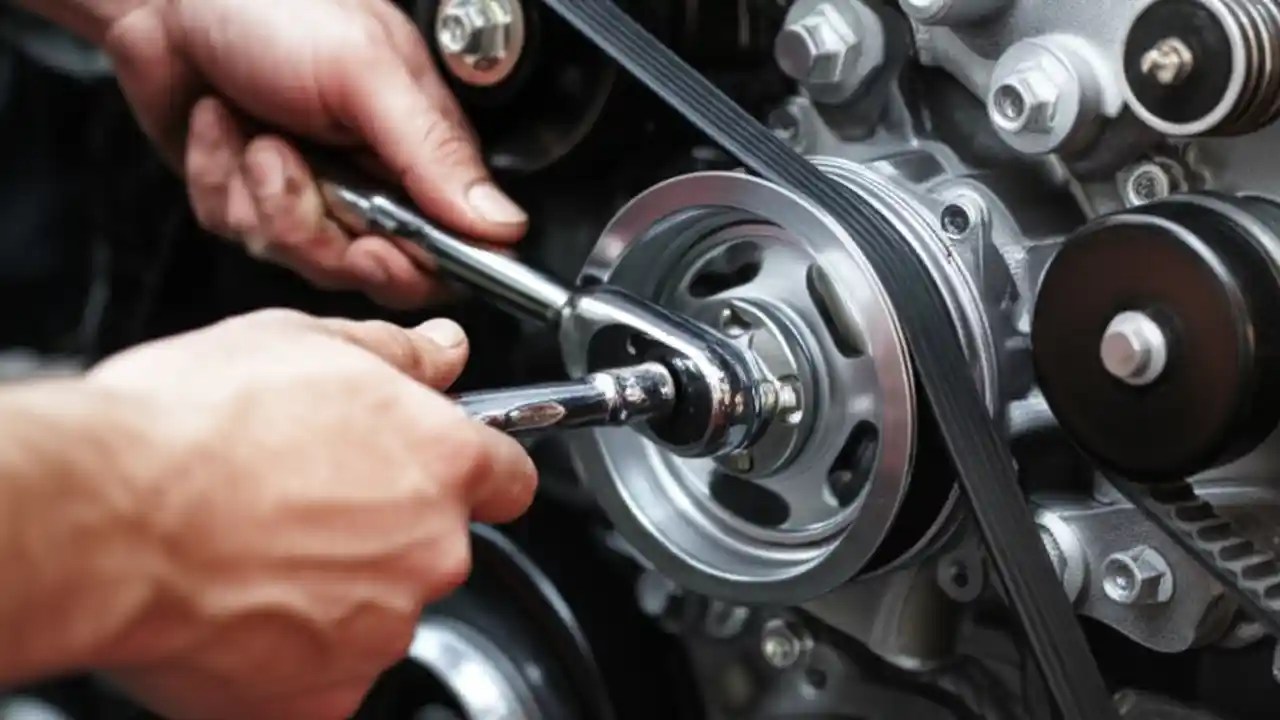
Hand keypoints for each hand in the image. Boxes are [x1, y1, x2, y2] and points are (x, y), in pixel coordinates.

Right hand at [84, 309, 536, 719]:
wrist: (105, 520)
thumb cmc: (190, 429)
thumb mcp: (302, 342)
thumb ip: (396, 354)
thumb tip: (442, 351)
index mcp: (442, 462)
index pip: (506, 477)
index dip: (472, 471)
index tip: (440, 471)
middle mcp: (431, 551)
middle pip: (435, 545)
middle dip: (385, 528)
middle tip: (301, 501)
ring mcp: (381, 632)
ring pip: (380, 611)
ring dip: (337, 589)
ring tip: (253, 550)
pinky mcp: (324, 699)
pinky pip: (327, 675)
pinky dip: (292, 653)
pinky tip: (239, 608)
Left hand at [102, 0, 526, 307]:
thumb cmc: (272, 3)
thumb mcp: (368, 73)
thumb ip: (436, 154)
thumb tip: (502, 222)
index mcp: (418, 151)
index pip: (445, 249)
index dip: (411, 266)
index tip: (376, 249)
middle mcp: (369, 179)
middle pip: (367, 268)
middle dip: (322, 233)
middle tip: (303, 176)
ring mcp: (306, 190)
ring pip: (296, 256)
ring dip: (264, 196)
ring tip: (259, 133)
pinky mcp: (246, 194)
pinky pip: (237, 228)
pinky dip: (218, 179)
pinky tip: (221, 128)